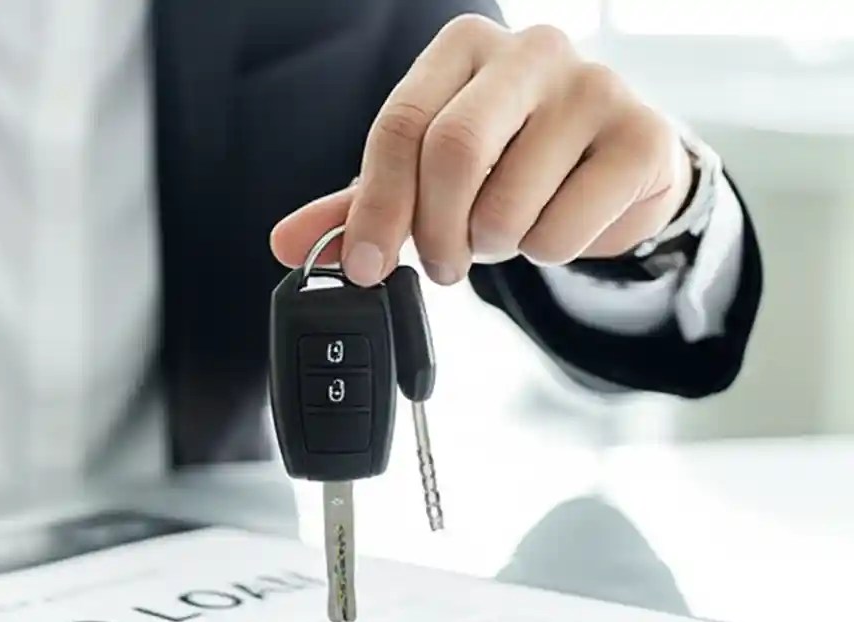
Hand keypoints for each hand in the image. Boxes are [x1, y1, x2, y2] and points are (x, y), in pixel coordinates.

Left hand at [271, 14, 692, 286]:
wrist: (613, 168)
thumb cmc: (509, 162)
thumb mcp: (424, 179)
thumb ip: (358, 206)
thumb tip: (286, 243)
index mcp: (464, 47)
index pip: (401, 125)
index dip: (376, 206)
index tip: (365, 266)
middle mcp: (531, 50)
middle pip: (453, 152)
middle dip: (435, 232)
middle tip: (441, 266)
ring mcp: (595, 87)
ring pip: (509, 203)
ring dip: (492, 247)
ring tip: (502, 234)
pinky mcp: (642, 138)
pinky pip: (564, 229)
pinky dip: (545, 253)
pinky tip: (554, 225)